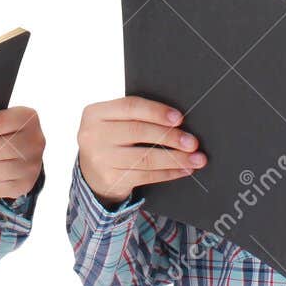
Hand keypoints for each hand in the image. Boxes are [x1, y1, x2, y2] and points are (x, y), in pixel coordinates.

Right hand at [76, 96, 205, 208]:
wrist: (90, 173)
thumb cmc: (111, 140)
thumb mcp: (113, 122)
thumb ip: (136, 116)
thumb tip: (177, 120)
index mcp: (95, 113)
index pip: (130, 107)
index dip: (157, 111)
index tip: (180, 118)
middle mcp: (93, 135)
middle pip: (138, 132)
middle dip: (170, 137)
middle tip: (193, 142)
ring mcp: (100, 159)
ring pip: (145, 157)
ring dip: (175, 158)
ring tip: (196, 159)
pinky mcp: (110, 179)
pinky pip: (146, 176)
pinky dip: (168, 173)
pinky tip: (183, 169)